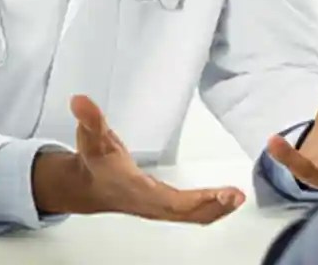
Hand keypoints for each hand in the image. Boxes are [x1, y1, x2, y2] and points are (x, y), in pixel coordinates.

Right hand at [32, 95, 245, 223]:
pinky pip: (192, 212)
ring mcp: (160, 207)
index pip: (171, 201)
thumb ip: (89, 119)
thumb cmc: (95, 162)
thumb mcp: (91, 137)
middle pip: (187, 213)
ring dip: (216, 209)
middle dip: (213, 206)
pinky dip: (211, 207)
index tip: (220, 193)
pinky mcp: (166, 205)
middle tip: (236, 195)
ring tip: (237, 197)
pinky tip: (226, 200)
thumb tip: (80, 101)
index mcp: (137, 190)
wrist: (89, 185)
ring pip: (192, 216)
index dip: (196, 200)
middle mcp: (151, 204)